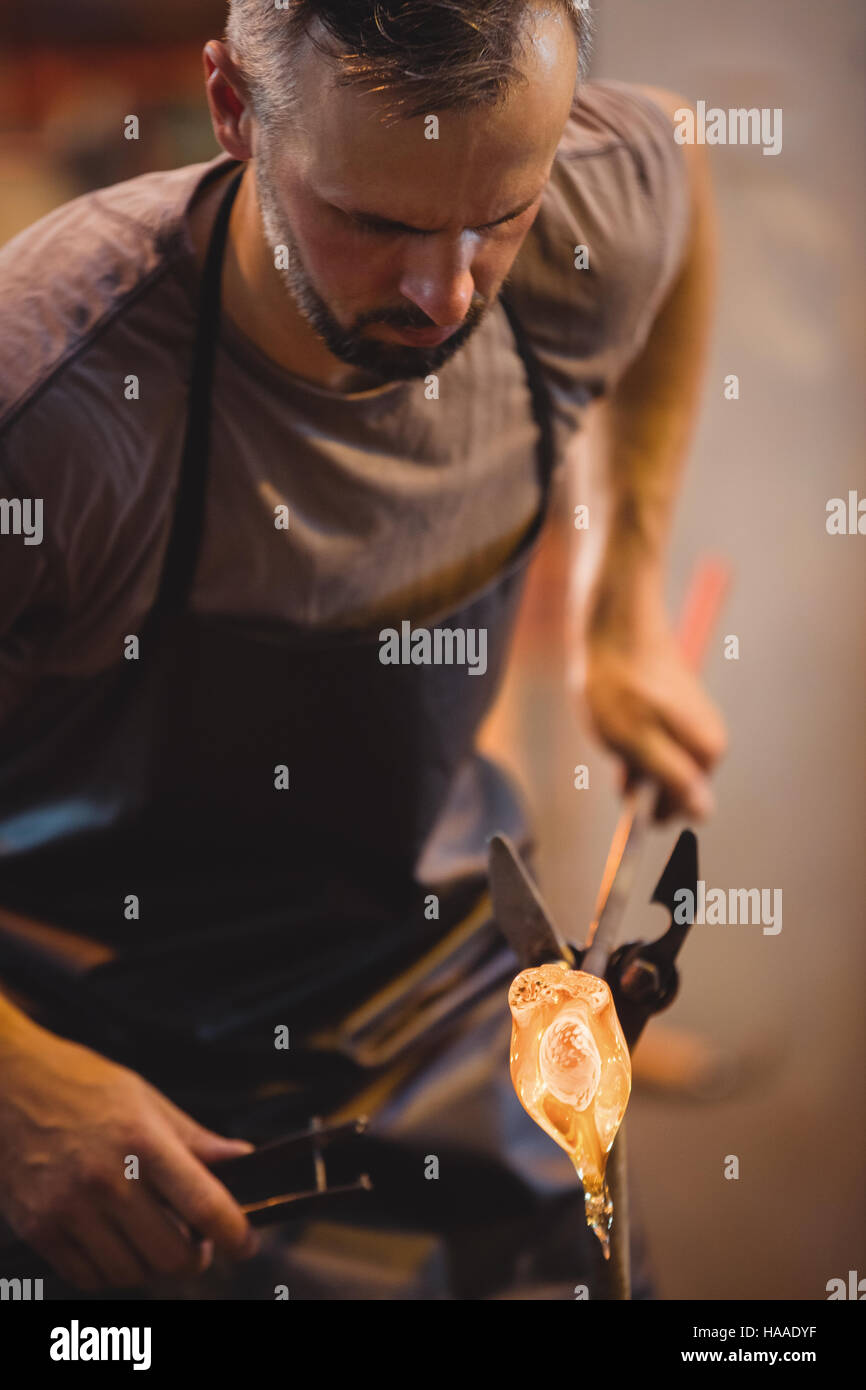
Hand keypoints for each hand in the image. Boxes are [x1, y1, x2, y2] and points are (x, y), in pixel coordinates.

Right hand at [0, 1014, 258, 1289]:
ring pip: (131, 1273)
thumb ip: (195, 1140)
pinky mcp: (39, 1229)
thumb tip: (243, 1159)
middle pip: (171, 1253)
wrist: (7, 1083)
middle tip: (197, 1242)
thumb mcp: (146, 1100)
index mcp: (141, 1140)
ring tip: (154, 1237)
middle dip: (195, 1257)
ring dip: (153, 1266)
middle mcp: (106, 1179)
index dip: (234, 1233)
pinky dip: (111, 1270)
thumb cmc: (80, 1085)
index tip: (246, 1243)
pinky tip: (116, 1242)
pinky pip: (88, 1277)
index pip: (203, 1204)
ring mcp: (68, 1209)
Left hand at [572, 581, 726, 820]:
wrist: (615, 625)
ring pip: (659, 760)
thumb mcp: (638, 744)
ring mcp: (693, 720)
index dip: (651, 810)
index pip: (683, 806)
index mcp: (708, 751)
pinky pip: (654, 738)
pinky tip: (616, 715)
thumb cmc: (620, 687)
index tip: (625, 800)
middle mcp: (710, 737)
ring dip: (633, 757)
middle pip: (673, 784)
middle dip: (642, 780)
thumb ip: (672, 780)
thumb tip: (704, 814)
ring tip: (614, 726)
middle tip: (616, 757)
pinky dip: (631, 736)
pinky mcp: (676, 706)